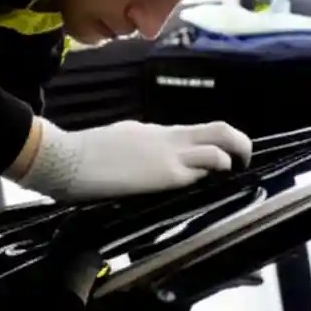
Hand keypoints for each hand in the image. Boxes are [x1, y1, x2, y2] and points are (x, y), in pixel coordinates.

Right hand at [14, 117, 251, 201]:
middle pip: (218, 128)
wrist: (67, 158)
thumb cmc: (83, 156)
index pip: (195, 133)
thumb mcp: (117, 144)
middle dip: (239, 142)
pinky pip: (205, 167)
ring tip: (236, 172)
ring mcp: (170, 153)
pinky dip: (216, 171)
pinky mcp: (168, 173)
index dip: (214, 144)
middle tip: (243, 161)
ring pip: (220, 144)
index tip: (221, 158)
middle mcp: (168, 138)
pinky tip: (215, 182)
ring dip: (235, 157)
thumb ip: (136, 150)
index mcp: (154, 132)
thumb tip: (144, 163)